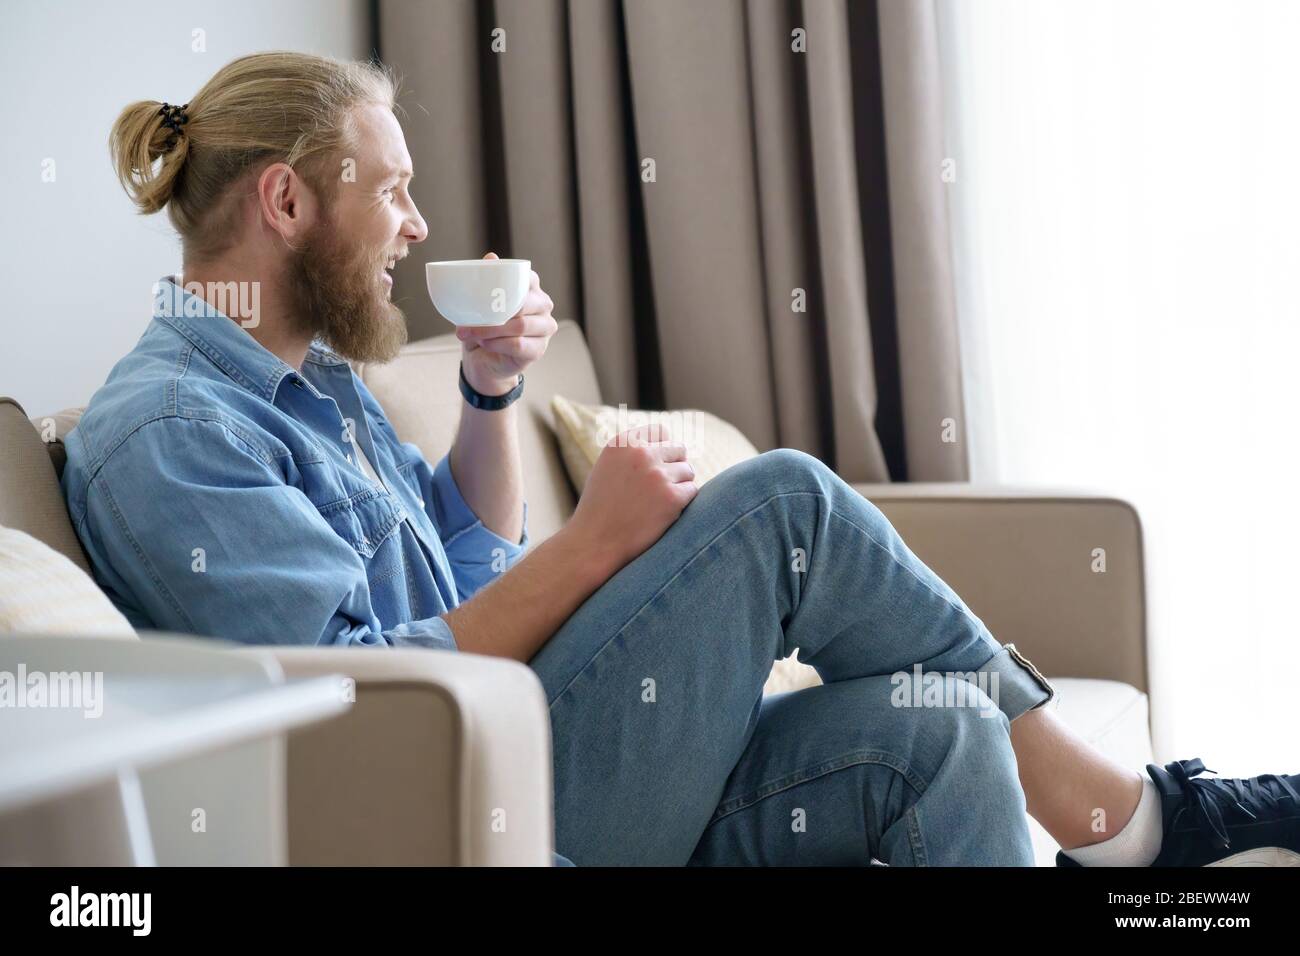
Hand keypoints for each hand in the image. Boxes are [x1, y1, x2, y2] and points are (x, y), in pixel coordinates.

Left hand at [457, 251, 557, 394]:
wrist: (484, 359)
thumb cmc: (486, 327)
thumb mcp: (482, 303)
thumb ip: (487, 280)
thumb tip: (490, 257)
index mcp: (532, 288)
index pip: (527, 278)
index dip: (508, 281)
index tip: (485, 290)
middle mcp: (543, 306)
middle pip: (522, 304)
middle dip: (492, 312)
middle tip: (466, 320)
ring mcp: (545, 328)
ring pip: (520, 326)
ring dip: (490, 330)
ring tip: (469, 333)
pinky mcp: (539, 349)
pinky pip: (518, 345)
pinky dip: (497, 344)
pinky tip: (484, 343)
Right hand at [566, 423, 697, 576]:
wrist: (594, 543)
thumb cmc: (600, 508)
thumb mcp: (608, 467)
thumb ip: (632, 452)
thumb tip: (668, 443)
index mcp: (623, 442)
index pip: (661, 432)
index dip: (664, 449)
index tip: (660, 466)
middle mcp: (641, 453)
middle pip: (678, 449)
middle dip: (674, 466)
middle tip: (661, 489)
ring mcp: (657, 475)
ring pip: (688, 470)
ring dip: (679, 485)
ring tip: (658, 503)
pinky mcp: (672, 497)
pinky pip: (692, 490)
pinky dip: (683, 502)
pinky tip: (664, 513)